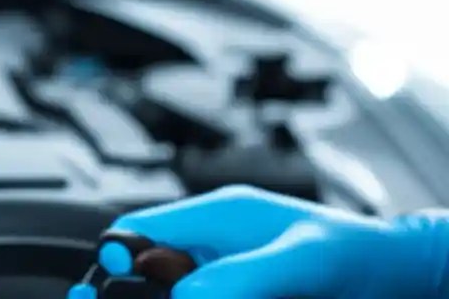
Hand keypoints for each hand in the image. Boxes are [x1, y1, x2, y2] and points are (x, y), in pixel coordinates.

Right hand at [102, 185, 448, 297]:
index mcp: (213, 218)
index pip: (138, 231)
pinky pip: (199, 294)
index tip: (110, 281)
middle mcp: (211, 245)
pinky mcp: (238, 293)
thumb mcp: (300, 261)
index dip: (117, 256)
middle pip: (147, 268)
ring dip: (164, 297)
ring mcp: (224, 274)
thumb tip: (184, 294)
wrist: (398, 275)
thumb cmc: (357, 253)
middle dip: (132, 290)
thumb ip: (241, 275)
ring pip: (173, 289)